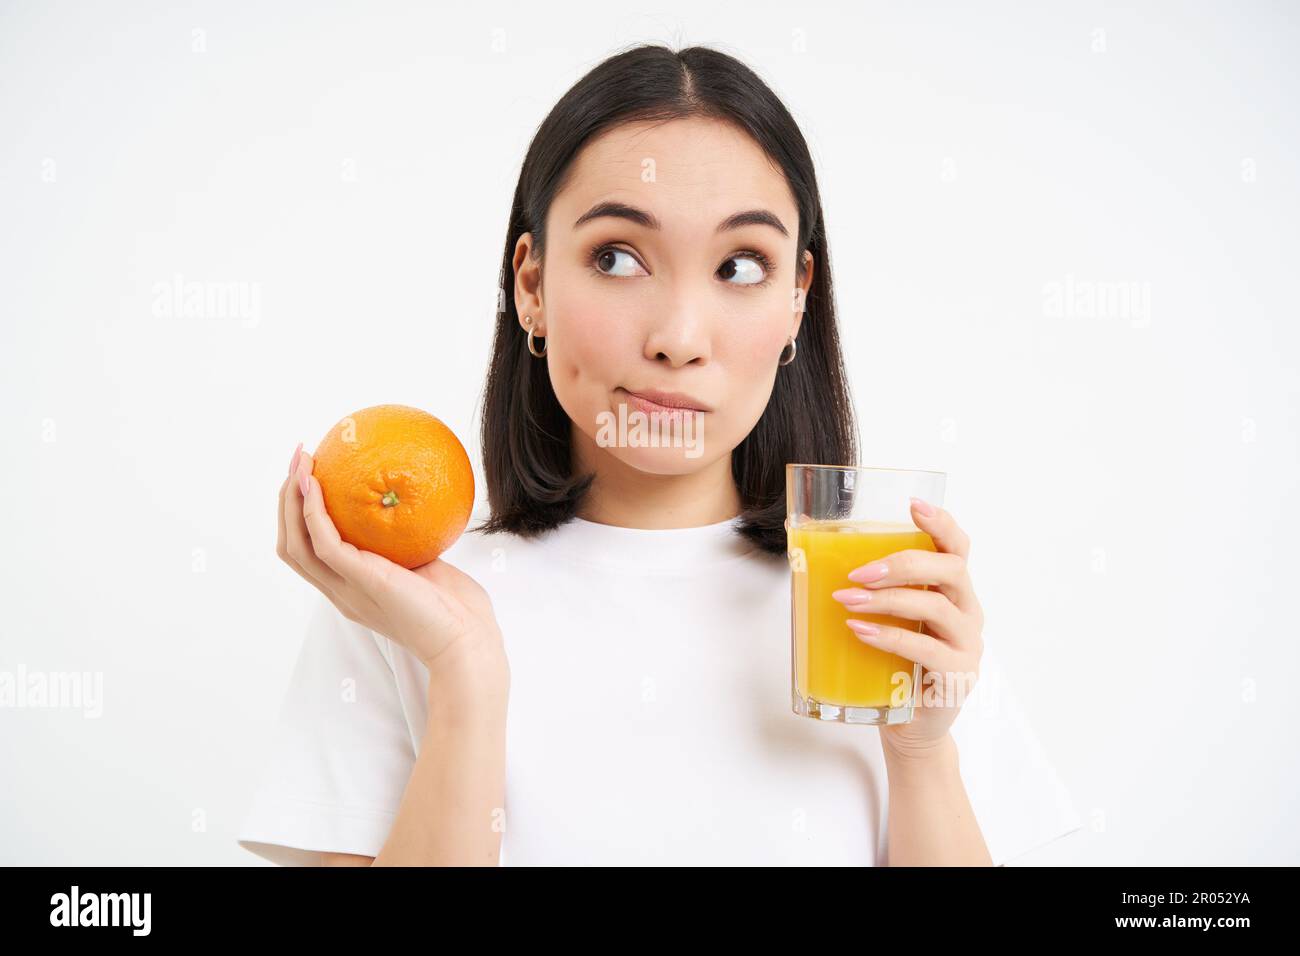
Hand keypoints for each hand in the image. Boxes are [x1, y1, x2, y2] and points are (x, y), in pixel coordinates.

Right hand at [277, 444, 506, 686]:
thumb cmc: (455, 608)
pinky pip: (324, 543)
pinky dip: (314, 512)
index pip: (307, 551)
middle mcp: (341, 591)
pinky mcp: (361, 581)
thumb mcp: (424, 565)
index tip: (310, 475)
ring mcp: (347, 590)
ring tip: (301, 463)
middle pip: (292, 545)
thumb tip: (412, 503)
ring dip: (292, 500)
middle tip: (299, 459)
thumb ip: (407, 542)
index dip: (300, 514)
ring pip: (296, 545)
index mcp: (351, 589)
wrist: (467, 640)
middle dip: (288, 500)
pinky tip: (316, 484)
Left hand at [831, 498, 983, 759]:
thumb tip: (810, 561)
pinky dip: (891, 636)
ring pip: (937, 605)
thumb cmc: (894, 666)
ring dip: (888, 599)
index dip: (940, 523)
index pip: (957, 548)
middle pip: (950, 569)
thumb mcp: (888, 623)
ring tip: (847, 601)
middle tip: (859, 573)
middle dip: (902, 563)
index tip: (913, 505)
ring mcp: (967, 645)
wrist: (910, 727)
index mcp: (954, 592)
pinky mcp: (957, 676)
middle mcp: (968, 612)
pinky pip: (927, 649)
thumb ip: (872, 594)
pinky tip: (862, 631)